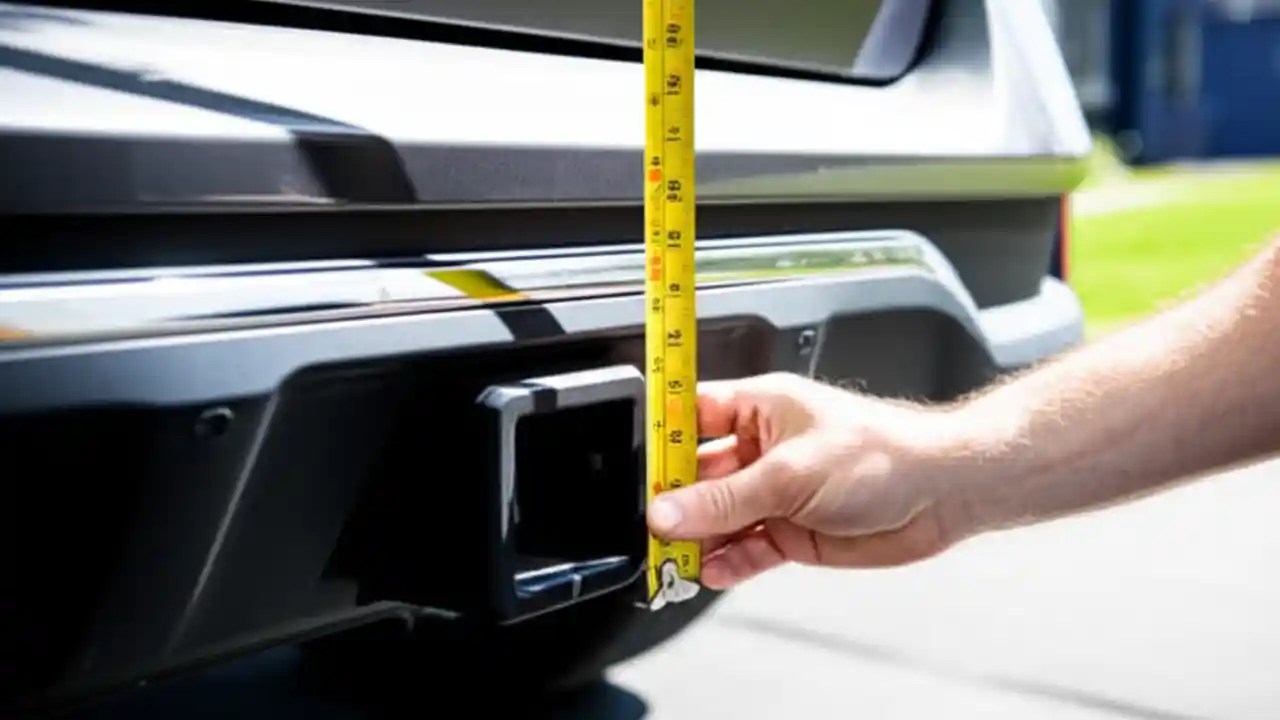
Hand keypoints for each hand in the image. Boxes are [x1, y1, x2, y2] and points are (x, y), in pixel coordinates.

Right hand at [646, 372, 969, 588]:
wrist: (941, 495)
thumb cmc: (884, 455)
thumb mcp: (790, 474)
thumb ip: (724, 499)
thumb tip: (668, 511)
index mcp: (758, 408)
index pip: (690, 415)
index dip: (660, 439)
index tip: (631, 465)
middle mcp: (762, 448)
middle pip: (697, 475)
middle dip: (674, 502)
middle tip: (650, 527)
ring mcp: (775, 491)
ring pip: (718, 518)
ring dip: (697, 539)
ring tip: (673, 559)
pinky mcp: (790, 530)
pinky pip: (745, 547)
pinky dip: (728, 562)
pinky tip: (711, 571)